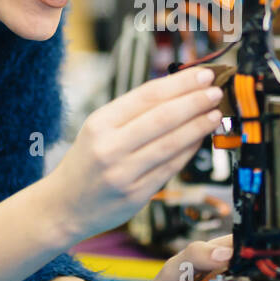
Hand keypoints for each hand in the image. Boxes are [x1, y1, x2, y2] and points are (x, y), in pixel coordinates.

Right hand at [44, 67, 224, 241]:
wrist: (63, 206)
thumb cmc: (87, 161)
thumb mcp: (98, 129)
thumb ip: (133, 112)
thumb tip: (178, 90)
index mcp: (100, 124)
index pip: (147, 96)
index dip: (180, 83)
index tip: (203, 74)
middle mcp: (110, 148)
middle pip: (163, 118)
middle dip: (195, 102)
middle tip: (216, 91)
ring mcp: (124, 174)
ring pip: (171, 144)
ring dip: (198, 126)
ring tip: (216, 113)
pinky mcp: (137, 195)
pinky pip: (171, 167)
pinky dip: (189, 150)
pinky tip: (201, 138)